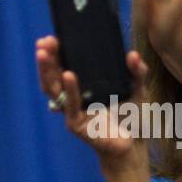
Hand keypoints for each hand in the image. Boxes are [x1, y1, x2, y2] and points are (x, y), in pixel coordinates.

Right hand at [35, 35, 150, 165]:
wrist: (133, 144)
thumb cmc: (130, 117)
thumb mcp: (137, 89)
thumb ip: (136, 72)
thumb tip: (132, 54)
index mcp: (83, 87)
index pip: (64, 66)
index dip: (56, 53)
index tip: (52, 37)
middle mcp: (73, 97)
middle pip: (53, 76)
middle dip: (46, 58)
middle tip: (44, 42)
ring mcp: (71, 111)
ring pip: (53, 89)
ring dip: (48, 71)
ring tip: (44, 54)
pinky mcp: (75, 124)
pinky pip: (70, 105)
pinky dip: (69, 90)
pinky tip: (68, 75)